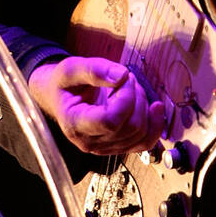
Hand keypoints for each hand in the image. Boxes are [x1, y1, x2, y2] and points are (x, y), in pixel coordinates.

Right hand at [28, 56, 168, 155]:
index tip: (124, 78)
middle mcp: (89, 142)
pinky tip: (154, 108)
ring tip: (131, 88)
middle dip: (136, 97)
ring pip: (140, 134)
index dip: (126, 97)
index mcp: (74, 124)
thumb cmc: (64, 84)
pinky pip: (144, 143)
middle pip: (130, 127)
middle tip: (127, 78)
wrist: (61, 98)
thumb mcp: (71, 68)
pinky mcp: (118, 147)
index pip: (110, 121)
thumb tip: (122, 75)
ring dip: (144, 106)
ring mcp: (105, 148)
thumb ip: (95, 69)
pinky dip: (154, 125)